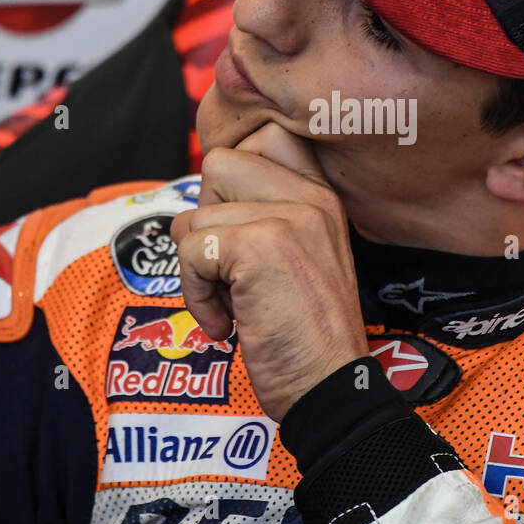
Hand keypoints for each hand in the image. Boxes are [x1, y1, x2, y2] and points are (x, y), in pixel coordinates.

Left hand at [170, 122, 368, 421]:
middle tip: (232, 269)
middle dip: (208, 219)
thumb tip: (199, 209)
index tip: (233, 229)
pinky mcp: (260, 246)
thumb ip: (266, 221)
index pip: (267, 133)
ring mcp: (288, 217)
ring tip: (234, 304)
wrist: (332, 390)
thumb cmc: (307, 340)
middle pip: (219, 163)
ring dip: (198, 269)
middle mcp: (311, 197)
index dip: (232, 177)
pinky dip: (196, 295)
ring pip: (195, 214)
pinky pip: (191, 251)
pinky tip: (229, 324)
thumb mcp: (300, 262)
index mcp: (323, 197)